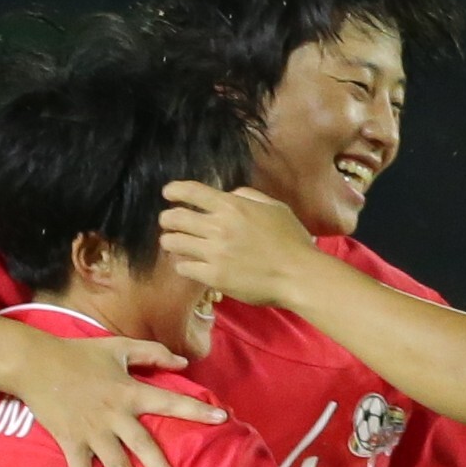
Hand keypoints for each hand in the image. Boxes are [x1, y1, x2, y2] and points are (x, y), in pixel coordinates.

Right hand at [8, 330, 225, 466]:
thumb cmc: (79, 354)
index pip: (169, 402)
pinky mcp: (72, 444)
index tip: (222, 419)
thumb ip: (153, 353)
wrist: (35, 363)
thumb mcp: (119, 346)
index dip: (196, 410)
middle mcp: (114, 416)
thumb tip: (184, 363)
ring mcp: (93, 433)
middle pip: (143, 446)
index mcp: (129, 392)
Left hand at [157, 181, 329, 308]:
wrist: (298, 275)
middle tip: (167, 222)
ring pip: (174, 242)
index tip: (167, 193)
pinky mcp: (213, 276)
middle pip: (176, 217)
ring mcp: (214, 253)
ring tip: (172, 243)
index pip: (192, 192)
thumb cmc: (292, 240)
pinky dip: (182, 265)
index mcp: (232, 206)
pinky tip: (187, 265)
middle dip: (167, 218)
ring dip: (170, 241)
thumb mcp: (274, 207)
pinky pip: (184, 268)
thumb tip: (230, 194)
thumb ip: (249, 196)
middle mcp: (218, 226)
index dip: (174, 190)